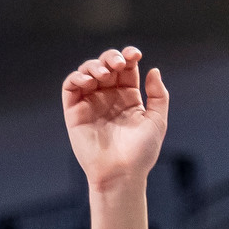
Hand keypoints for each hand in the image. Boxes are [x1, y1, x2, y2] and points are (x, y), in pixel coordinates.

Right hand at [63, 47, 168, 191]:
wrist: (121, 173)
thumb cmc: (141, 152)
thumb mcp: (157, 120)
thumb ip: (158, 95)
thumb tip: (153, 69)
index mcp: (128, 97)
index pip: (126, 68)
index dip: (129, 56)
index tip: (135, 55)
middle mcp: (108, 97)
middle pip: (106, 65)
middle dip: (111, 57)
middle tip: (118, 64)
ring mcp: (90, 103)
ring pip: (87, 71)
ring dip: (94, 65)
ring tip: (103, 74)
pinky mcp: (74, 112)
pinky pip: (70, 87)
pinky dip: (77, 77)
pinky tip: (89, 81)